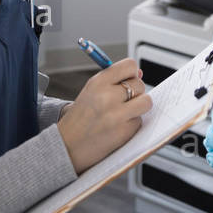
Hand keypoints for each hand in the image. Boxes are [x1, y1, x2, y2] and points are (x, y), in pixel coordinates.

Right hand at [57, 58, 149, 173]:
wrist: (66, 146)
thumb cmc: (80, 118)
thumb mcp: (92, 91)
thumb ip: (114, 81)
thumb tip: (139, 73)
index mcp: (98, 82)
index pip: (129, 66)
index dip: (132, 73)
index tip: (129, 79)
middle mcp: (107, 96)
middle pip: (139, 84)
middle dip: (135, 93)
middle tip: (122, 102)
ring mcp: (116, 115)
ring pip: (146, 102)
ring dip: (139, 107)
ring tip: (125, 113)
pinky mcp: (124, 132)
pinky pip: (139, 121)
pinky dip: (132, 124)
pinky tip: (118, 127)